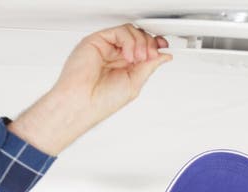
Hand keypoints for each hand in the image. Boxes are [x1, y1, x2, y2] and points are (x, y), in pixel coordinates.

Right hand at [51, 23, 172, 126]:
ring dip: (140, 43)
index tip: (164, 48)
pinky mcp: (97, 41)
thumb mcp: (134, 84)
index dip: (155, 45)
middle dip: (149, 44)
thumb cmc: (102, 101)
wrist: (83, 102)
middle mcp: (116, 56)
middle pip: (139, 37)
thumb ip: (149, 67)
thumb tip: (164, 56)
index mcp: (125, 67)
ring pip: (130, 32)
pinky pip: (119, 31)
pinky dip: (128, 41)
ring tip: (138, 58)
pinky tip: (128, 54)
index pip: (143, 49)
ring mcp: (107, 48)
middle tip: (150, 56)